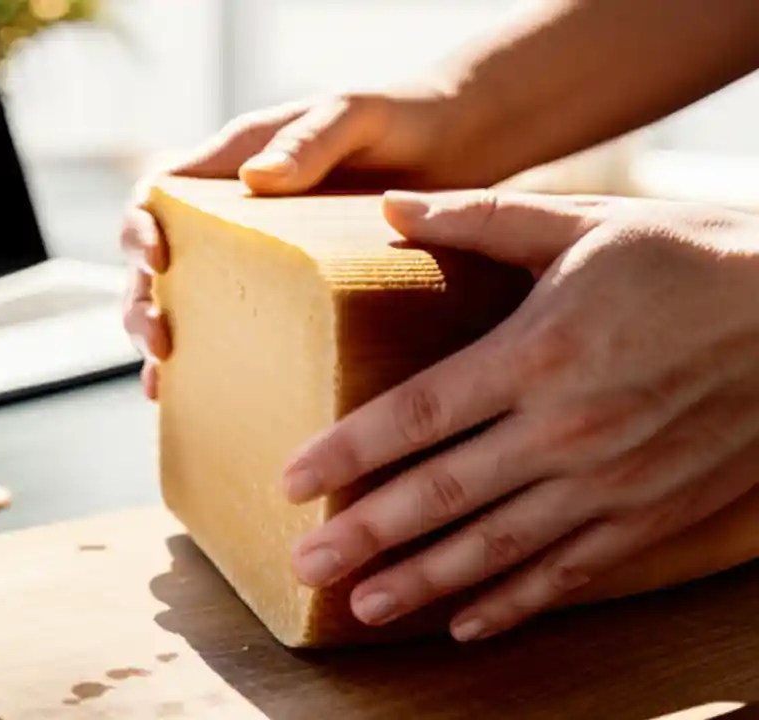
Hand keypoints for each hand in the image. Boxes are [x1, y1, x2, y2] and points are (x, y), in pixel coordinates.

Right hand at [121, 84, 493, 399]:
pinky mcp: (287, 302)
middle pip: (154, 264)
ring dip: (160, 347)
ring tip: (163, 381)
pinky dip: (205, 371)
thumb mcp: (353, 116)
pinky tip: (196, 402)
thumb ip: (308, 141)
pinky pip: (233, 339)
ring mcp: (255, 265)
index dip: (138, 227)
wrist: (460, 152)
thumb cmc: (401, 118)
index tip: (154, 258)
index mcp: (229, 165)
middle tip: (158, 338)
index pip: (157, 194)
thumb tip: (254, 179)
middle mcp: (230, 220)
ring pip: (181, 308)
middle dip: (140, 303)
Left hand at [285, 189, 758, 640]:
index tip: (289, 483)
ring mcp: (611, 481)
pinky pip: (571, 571)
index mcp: (538, 353)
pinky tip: (466, 623)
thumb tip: (389, 206)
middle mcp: (567, 428)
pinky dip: (516, 602)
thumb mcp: (584, 223)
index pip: (416, 413)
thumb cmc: (690, 257)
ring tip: (364, 606)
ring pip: (498, 547)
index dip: (346, 451)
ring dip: (425, 580)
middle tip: (305, 566)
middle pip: (443, 493)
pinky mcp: (652, 514)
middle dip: (366, 534)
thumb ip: (480, 220)